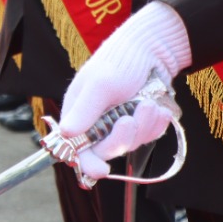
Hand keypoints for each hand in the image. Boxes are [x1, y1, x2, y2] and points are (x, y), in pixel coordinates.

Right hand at [56, 1, 188, 180]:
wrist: (153, 50)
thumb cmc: (120, 61)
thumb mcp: (100, 85)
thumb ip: (84, 111)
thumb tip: (65, 134)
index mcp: (77, 114)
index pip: (75, 148)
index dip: (86, 162)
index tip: (100, 171)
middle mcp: (95, 123)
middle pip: (106, 151)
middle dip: (122, 137)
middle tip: (131, 119)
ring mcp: (117, 125)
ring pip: (130, 144)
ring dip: (144, 127)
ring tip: (149, 104)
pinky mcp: (138, 124)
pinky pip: (147, 137)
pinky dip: (155, 125)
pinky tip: (157, 108)